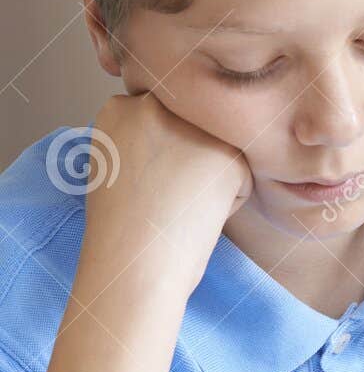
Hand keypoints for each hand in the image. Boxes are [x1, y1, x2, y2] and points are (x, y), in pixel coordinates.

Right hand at [81, 93, 252, 295]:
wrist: (134, 265)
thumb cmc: (123, 230)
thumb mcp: (115, 166)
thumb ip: (140, 136)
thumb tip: (178, 133)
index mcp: (119, 107)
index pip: (159, 120)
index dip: (157, 158)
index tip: (142, 185)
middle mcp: (155, 106)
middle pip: (191, 129)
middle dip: (187, 160)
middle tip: (162, 197)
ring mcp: (192, 126)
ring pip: (218, 150)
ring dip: (208, 177)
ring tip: (178, 206)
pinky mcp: (228, 154)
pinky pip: (241, 177)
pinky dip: (229, 202)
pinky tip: (199, 217)